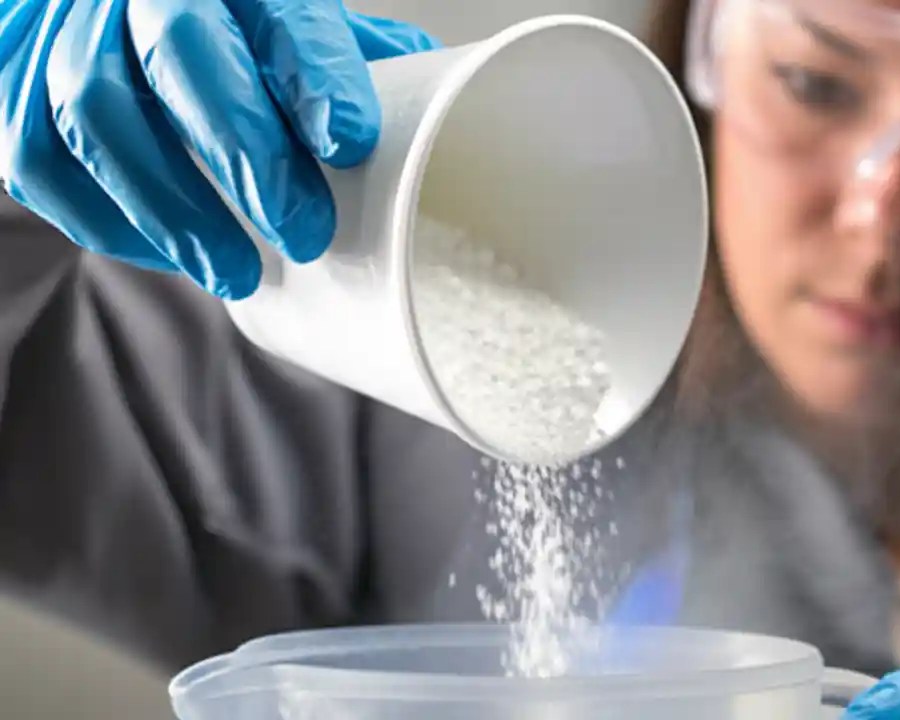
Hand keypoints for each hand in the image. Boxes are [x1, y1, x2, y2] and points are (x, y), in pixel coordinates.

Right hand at [1, 0, 437, 298]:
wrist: (109, 14)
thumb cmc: (224, 30)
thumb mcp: (291, 25)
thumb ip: (353, 63)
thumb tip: (446, 111)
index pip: (279, 10)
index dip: (314, 75)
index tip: (348, 143)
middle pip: (183, 54)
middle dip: (245, 154)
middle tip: (302, 234)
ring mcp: (63, 29)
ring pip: (97, 113)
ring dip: (171, 208)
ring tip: (232, 273)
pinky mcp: (14, 91)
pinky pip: (37, 159)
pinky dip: (100, 217)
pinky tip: (159, 251)